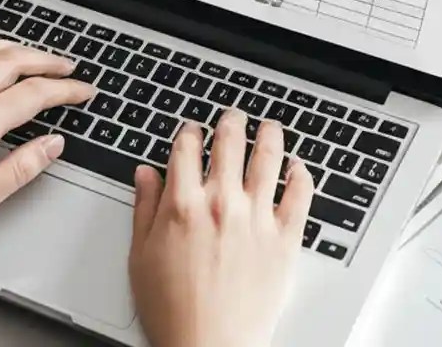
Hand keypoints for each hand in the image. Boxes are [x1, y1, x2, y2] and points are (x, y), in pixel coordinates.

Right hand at [129, 109, 314, 346]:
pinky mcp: (285, 239)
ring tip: (270, 127)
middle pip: (230, 143)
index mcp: (183, 204)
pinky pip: (300, 195)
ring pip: (268, 158)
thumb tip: (145, 174)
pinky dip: (301, 174)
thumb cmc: (173, 310)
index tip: (192, 131)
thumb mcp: (141, 255)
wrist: (208, 346)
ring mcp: (257, 218)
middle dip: (231, 123)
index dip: (189, 133)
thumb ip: (144, 208)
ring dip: (269, 135)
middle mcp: (222, 204)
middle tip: (233, 117)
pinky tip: (298, 166)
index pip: (187, 148)